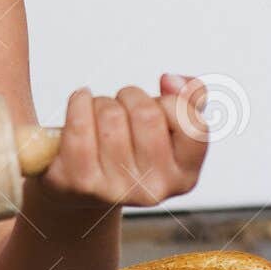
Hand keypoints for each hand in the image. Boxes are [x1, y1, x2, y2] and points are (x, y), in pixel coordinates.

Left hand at [37, 74, 209, 213]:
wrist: (81, 186)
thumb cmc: (130, 148)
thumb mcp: (169, 127)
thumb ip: (188, 98)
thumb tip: (172, 81)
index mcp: (184, 175)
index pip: (192, 124)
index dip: (171, 102)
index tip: (157, 104)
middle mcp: (154, 188)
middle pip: (146, 113)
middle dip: (130, 96)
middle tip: (122, 105)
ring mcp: (115, 188)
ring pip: (111, 115)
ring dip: (102, 102)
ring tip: (100, 116)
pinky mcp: (80, 181)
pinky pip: (79, 126)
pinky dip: (78, 103)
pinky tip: (80, 104)